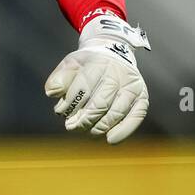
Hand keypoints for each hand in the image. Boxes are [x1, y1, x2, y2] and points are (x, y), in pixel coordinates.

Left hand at [44, 13, 150, 143]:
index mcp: (99, 63)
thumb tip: (52, 93)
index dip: (70, 104)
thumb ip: (58, 78)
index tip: (60, 112)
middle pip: (99, 103)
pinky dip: (123, 131)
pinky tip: (110, 139)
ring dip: (98, 126)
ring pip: (115, 113)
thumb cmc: (88, 65)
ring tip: (86, 130)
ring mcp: (132, 86)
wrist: (114, 54)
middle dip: (83, 119)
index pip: (83, 87)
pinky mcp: (142, 98)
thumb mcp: (70, 65)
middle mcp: (118, 74)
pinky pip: (135, 117)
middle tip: (71, 126)